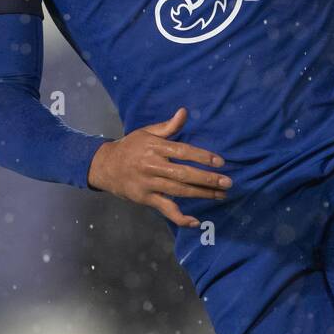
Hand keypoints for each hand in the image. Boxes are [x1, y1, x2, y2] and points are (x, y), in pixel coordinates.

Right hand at [87, 107, 230, 227]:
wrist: (105, 167)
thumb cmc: (130, 147)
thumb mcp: (146, 133)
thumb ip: (168, 126)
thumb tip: (184, 112)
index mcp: (155, 147)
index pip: (182, 151)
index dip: (202, 157)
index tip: (220, 162)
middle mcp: (152, 166)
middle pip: (184, 174)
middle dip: (207, 179)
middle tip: (228, 182)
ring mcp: (149, 184)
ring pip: (179, 191)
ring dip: (201, 194)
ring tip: (221, 195)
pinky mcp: (146, 199)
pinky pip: (166, 209)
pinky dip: (180, 217)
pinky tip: (195, 221)